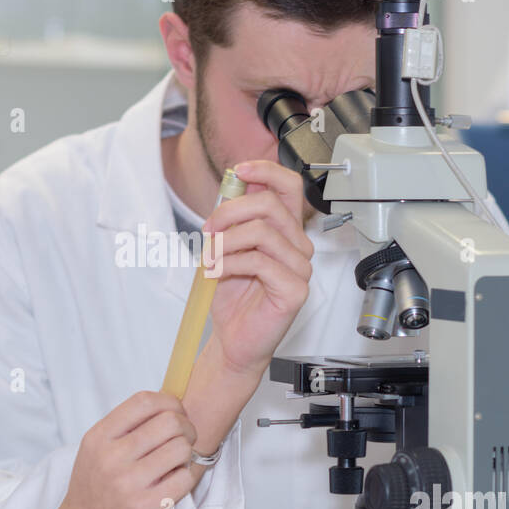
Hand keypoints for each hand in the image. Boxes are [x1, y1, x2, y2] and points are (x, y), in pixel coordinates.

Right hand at [52, 391, 198, 508]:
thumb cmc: (92, 494)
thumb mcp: (94, 453)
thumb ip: (124, 430)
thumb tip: (170, 405)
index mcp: (98, 438)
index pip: (145, 401)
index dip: (170, 402)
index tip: (176, 414)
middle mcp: (111, 457)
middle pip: (170, 422)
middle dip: (187, 428)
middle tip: (184, 440)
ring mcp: (128, 484)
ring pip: (182, 449)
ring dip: (188, 455)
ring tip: (177, 465)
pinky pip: (185, 479)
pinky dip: (187, 478)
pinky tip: (176, 483)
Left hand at [201, 159, 313, 377]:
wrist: (233, 338)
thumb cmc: (234, 295)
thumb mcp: (227, 247)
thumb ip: (233, 217)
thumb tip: (233, 182)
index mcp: (286, 230)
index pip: (289, 186)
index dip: (266, 170)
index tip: (238, 170)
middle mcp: (298, 245)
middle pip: (269, 204)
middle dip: (229, 212)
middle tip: (207, 230)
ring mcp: (300, 268)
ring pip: (262, 232)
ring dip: (226, 242)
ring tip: (209, 258)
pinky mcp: (295, 290)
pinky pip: (260, 262)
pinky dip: (230, 263)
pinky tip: (217, 274)